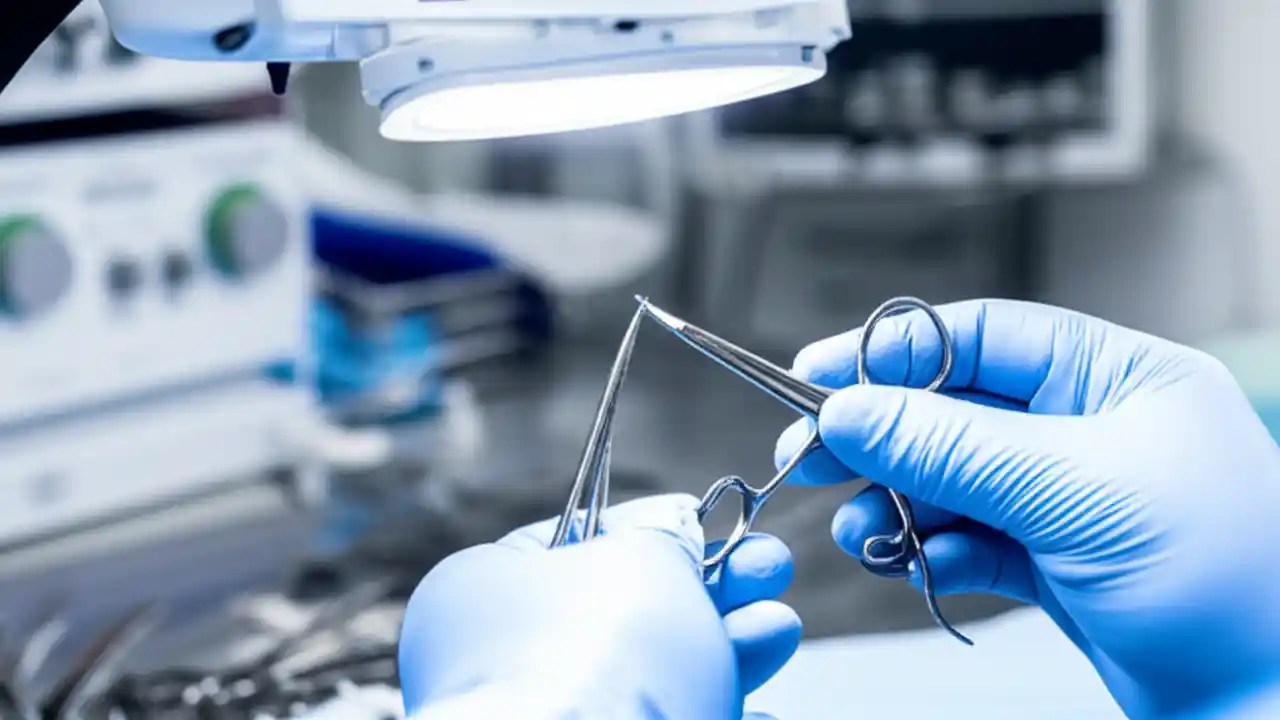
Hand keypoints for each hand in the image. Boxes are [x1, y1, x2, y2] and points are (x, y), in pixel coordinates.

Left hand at [399, 494, 799, 718]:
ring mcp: (552, 716)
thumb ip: (665, 534)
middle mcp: (506, 659)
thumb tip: (675, 525)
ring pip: (658, 675)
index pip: (576, 540)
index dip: (653, 526)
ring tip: (779, 630)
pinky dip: (720, 712)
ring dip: (730, 647)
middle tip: (769, 568)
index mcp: (484, 590)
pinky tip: (763, 712)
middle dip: (715, 588)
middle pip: (630, 610)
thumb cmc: (595, 657)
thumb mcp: (642, 558)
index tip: (716, 520)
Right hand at [775, 299, 1279, 719]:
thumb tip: (851, 411)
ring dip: (896, 501)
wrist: (1270, 706)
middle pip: (955, 409)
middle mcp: (1092, 429)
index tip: (817, 375)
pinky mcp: (1055, 563)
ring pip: (951, 480)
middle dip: (880, 434)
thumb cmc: (1228, 587)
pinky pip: (968, 539)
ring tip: (861, 529)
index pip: (984, 337)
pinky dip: (929, 549)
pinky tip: (908, 563)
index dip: (892, 352)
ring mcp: (1070, 499)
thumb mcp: (1074, 492)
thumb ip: (951, 447)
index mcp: (1120, 378)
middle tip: (807, 455)